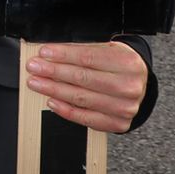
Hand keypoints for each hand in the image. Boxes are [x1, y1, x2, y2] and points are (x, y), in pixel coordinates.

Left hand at [25, 42, 147, 133]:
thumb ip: (82, 50)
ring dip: (53, 90)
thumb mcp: (108, 49)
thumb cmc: (119, 64)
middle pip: (82, 78)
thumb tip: (51, 53)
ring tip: (36, 83)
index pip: (88, 57)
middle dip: (53, 72)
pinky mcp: (118, 123)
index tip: (44, 53)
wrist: (140, 84)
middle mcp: (128, 86)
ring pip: (81, 98)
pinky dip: (66, 110)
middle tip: (34, 67)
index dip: (63, 55)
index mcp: (126, 63)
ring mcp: (124, 107)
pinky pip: (86, 118)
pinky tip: (52, 101)